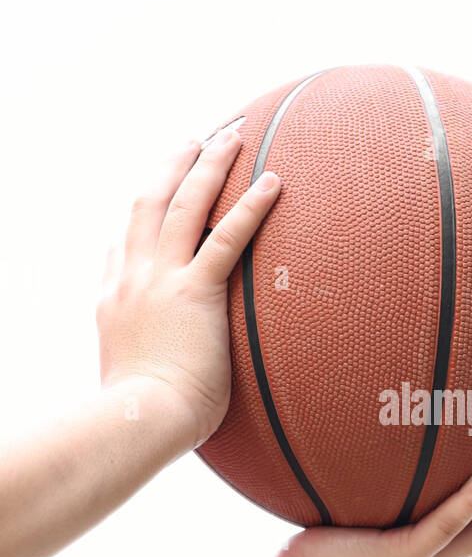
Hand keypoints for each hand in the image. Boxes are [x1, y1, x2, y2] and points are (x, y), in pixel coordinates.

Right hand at [97, 128, 280, 449]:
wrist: (140, 419)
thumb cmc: (142, 417)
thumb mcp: (129, 380)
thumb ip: (139, 364)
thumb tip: (152, 378)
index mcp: (112, 302)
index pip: (119, 248)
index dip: (137, 218)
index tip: (152, 195)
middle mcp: (131, 281)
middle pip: (147, 205)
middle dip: (171, 167)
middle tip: (192, 141)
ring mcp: (160, 281)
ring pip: (184, 206)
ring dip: (208, 167)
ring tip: (231, 137)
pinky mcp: (195, 292)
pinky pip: (228, 238)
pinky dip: (250, 206)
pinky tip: (273, 182)